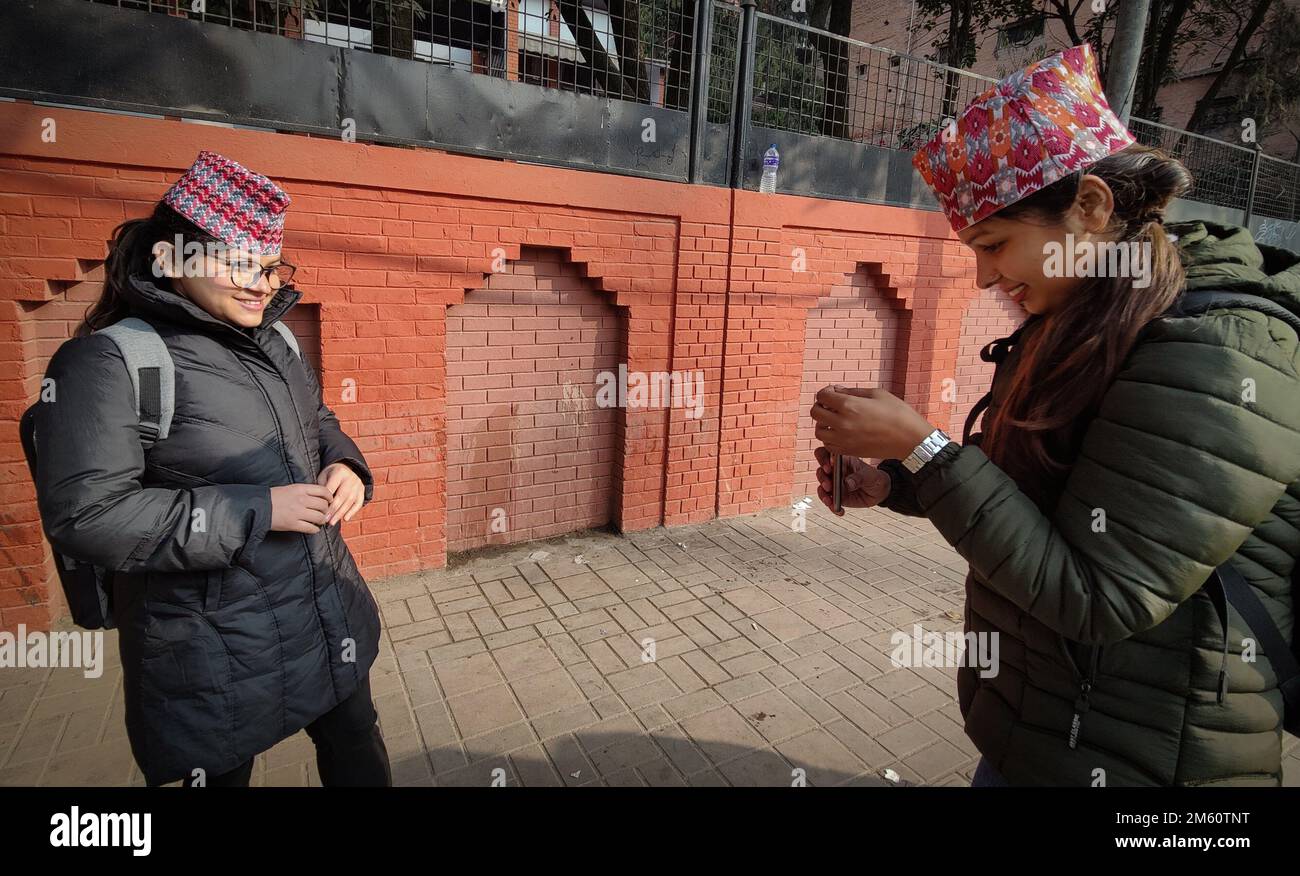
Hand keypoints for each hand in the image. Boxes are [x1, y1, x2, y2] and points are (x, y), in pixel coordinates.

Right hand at [270, 483, 333, 533]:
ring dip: (321, 521)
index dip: (329, 497)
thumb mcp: (290, 488)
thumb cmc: (274, 497)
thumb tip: (319, 497)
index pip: (323, 491)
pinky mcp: (293, 524)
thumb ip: (304, 491)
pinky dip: (315, 529)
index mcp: (300, 489)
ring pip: (320, 518)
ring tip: (319, 521)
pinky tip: (313, 528)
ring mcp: (298, 512)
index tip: (329, 501)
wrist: (258, 507)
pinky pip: (311, 528)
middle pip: (324, 506)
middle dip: (326, 511)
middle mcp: (301, 500)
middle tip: (323, 513)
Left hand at [316, 462, 365, 524]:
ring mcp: (358, 485)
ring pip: (350, 501)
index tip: (319, 511)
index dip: (326, 500)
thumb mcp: (324, 476)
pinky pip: (358, 503)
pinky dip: (352, 512)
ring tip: (332, 522)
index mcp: (339, 473)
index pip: (332, 488)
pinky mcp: (362, 491)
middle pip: (342, 496)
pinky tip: (345, 519)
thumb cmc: (332, 474)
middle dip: (333, 509)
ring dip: (340, 513)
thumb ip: (322, 487)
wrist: (348, 468)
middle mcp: (351, 478)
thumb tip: (318, 504)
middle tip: (325, 520)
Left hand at [810, 385, 935, 460]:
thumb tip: (837, 391)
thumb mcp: (877, 394)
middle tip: (832, 405)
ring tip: (836, 420)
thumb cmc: (897, 413)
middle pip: (815, 412)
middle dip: (821, 406)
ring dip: (823, 423)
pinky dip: (830, 438)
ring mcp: (844, 439)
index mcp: (849, 405)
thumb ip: (853, 391)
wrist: (910, 439)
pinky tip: (841, 432)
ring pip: (818, 431)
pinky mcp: (848, 451)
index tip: (834, 392)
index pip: (822, 396)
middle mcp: (842, 423)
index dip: (826, 392)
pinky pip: (828, 445)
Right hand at [813, 447, 890, 515]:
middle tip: (828, 485)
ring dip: (823, 494)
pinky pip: (830, 502)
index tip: (829, 466)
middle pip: (821, 472)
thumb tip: (848, 483)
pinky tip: (839, 511)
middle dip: (822, 478)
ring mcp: (834, 485)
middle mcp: (835, 472)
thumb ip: (859, 478)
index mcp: (842, 460)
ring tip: (829, 501)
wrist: (879, 491)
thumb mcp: (869, 475)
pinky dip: (832, 507)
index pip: (826, 453)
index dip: (823, 458)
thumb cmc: (873, 477)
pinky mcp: (837, 497)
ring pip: (822, 488)